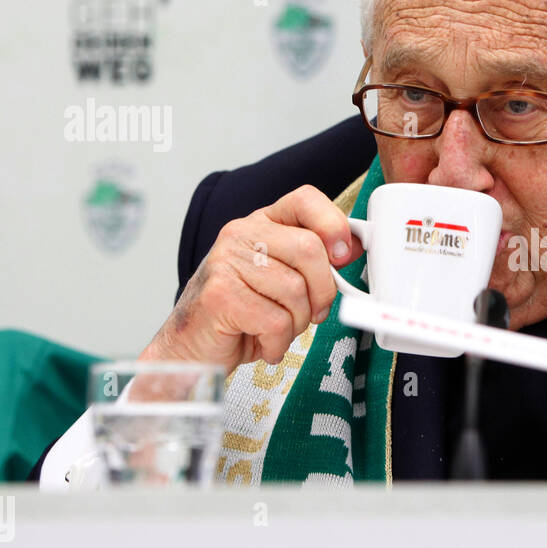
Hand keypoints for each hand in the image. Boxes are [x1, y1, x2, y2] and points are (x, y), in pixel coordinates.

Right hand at [139, 185, 360, 373]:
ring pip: (296, 290)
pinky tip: (264, 342)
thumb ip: (316, 260)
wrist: (194, 347)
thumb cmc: (243, 314)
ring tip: (277, 329)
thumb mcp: (285, 279)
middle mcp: (241, 234)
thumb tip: (352, 246)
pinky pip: (276, 321)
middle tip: (311, 312)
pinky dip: (278, 342)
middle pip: (309, 248)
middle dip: (322, 291)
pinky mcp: (220, 295)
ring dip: (297, 323)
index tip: (342, 256)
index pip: (306, 199)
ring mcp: (226, 262)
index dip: (333, 225)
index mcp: (262, 224)